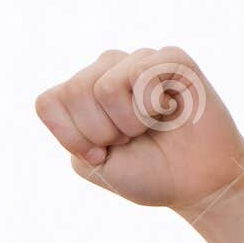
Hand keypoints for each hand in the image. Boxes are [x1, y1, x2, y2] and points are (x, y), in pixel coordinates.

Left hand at [33, 47, 243, 216]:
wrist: (196, 184)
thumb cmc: (147, 173)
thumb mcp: (93, 165)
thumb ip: (69, 133)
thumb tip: (75, 91)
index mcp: (82, 97)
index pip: (47, 103)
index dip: (70, 136)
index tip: (99, 153)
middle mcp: (106, 71)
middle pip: (73, 91)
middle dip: (100, 131)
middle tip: (130, 138)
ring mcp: (137, 61)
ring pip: (104, 85)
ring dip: (128, 122)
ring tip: (149, 125)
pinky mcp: (170, 58)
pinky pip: (141, 74)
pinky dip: (151, 106)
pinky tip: (168, 110)